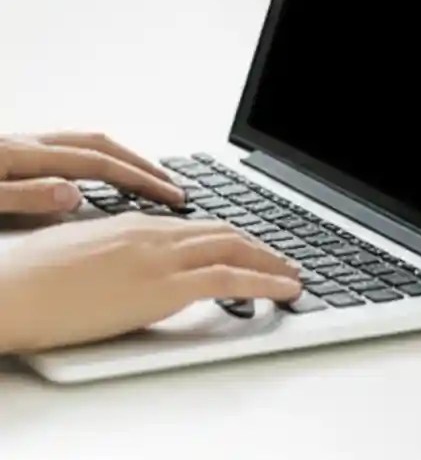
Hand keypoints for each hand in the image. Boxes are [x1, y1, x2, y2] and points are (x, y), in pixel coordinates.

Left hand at [0, 132, 183, 214]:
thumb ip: (24, 197)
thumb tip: (73, 194)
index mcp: (21, 154)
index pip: (97, 164)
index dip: (139, 179)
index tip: (171, 195)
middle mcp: (25, 144)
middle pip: (100, 146)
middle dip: (141, 164)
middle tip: (172, 185)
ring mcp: (18, 145)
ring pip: (84, 144)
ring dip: (121, 158)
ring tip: (144, 177)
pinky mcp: (9, 152)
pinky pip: (67, 149)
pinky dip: (96, 158)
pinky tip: (96, 175)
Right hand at [0, 213, 301, 352]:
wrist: (7, 294)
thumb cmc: (27, 282)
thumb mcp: (79, 257)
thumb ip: (115, 257)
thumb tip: (129, 272)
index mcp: (132, 224)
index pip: (197, 226)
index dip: (230, 238)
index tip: (248, 248)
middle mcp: (153, 233)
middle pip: (224, 233)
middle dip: (259, 247)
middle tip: (282, 261)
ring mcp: (161, 258)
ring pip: (236, 250)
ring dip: (272, 263)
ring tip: (293, 276)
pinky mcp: (163, 286)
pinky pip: (230, 279)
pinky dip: (267, 282)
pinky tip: (286, 290)